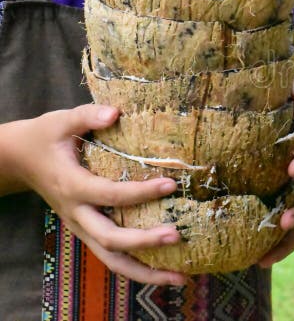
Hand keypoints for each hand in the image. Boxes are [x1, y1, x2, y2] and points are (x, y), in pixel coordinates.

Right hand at [1, 105, 186, 285]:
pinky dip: (137, 268)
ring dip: (144, 272)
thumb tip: (116, 112)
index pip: (109, 195)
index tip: (171, 184)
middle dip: (144, 242)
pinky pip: (111, 256)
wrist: (17, 160)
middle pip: (110, 239)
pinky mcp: (87, 231)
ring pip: (110, 259)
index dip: (140, 192)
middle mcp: (76, 214)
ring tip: (179, 277)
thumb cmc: (44, 137)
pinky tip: (164, 273)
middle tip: (177, 236)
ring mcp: (81, 227)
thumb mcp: (60, 120)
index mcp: (72, 186)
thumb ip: (87, 115)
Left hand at [259, 76, 293, 267]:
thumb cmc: (268, 102)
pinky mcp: (271, 208)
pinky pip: (279, 233)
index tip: (291, 169)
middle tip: (284, 222)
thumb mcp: (282, 89)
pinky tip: (253, 260)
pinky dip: (271, 249)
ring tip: (265, 257)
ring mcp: (289, 194)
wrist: (247, 117)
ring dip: (289, 242)